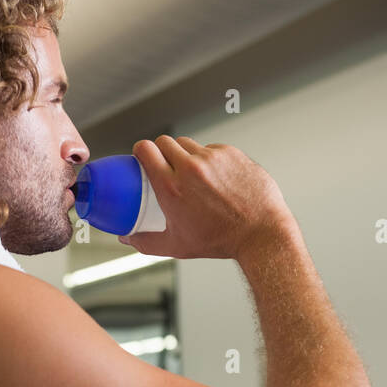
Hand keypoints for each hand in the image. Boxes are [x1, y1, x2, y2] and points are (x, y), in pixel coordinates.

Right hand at [117, 135, 293, 260]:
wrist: (260, 233)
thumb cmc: (220, 241)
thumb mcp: (176, 245)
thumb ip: (146, 242)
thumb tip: (126, 239)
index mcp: (172, 188)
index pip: (145, 149)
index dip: (141, 150)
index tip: (142, 156)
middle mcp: (190, 168)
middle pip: (164, 141)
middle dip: (161, 151)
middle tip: (165, 165)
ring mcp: (212, 157)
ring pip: (188, 144)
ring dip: (185, 154)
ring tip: (192, 175)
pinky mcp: (231, 153)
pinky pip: (212, 149)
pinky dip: (209, 160)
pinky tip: (216, 178)